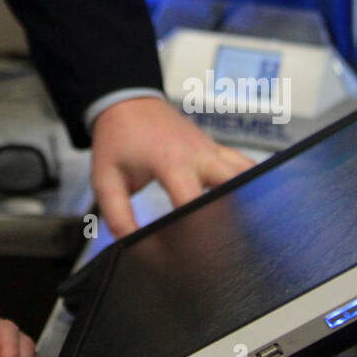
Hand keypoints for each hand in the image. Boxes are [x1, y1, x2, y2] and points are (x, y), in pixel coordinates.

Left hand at [90, 96, 255, 238]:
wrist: (126, 102)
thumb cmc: (117, 139)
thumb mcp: (106, 179)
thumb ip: (118, 216)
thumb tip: (133, 245)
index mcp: (171, 162)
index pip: (195, 202)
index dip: (197, 232)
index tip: (196, 254)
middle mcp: (199, 155)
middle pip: (235, 189)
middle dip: (234, 220)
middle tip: (228, 246)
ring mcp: (212, 150)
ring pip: (248, 176)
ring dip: (248, 201)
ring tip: (243, 231)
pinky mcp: (217, 149)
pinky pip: (245, 168)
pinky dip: (250, 185)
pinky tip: (248, 206)